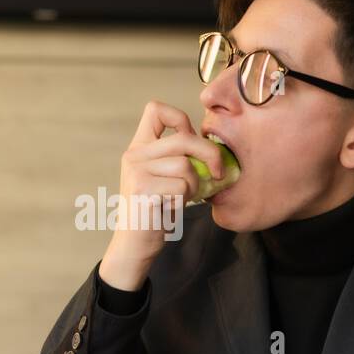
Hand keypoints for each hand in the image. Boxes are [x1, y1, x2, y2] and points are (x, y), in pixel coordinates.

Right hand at [99, 101, 224, 290]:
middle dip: (210, 154)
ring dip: (194, 184)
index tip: (193, 136)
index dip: (180, 117)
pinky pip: (182, 185)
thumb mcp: (162, 178)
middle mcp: (134, 155)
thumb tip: (209, 146)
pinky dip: (185, 198)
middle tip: (219, 173)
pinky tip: (172, 208)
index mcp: (138, 147)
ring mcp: (136, 171)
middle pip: (183, 137)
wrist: (135, 244)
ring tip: (183, 197)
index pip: (155, 109)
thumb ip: (176, 158)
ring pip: (185, 164)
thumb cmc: (155, 212)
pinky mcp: (142, 188)